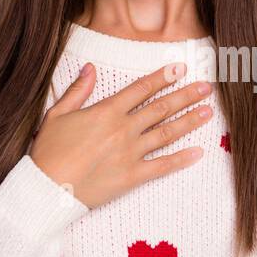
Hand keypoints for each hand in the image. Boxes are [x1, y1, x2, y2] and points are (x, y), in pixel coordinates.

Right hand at [29, 61, 211, 208]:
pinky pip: (163, 166)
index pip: (141, 89)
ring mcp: (130, 153)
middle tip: (207, 87)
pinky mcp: (133, 176)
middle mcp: (123, 129)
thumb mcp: (57, 114)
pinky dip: (182, 159)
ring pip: (167, 133)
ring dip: (190, 121)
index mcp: (106, 111)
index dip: (163, 77)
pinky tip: (199, 152)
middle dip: (186, 95)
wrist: (48, 188)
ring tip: (208, 112)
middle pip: (161, 107)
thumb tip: (91, 68)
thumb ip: (78, 90)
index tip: (181, 68)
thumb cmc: (49, 151)